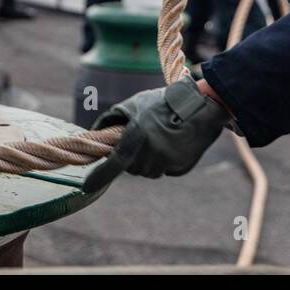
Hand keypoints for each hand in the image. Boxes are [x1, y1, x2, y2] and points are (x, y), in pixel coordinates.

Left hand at [82, 78, 230, 194]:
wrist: (202, 106)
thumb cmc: (163, 102)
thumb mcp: (135, 104)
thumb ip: (114, 119)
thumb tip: (95, 134)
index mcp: (139, 134)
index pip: (115, 162)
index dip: (100, 176)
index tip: (87, 187)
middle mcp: (153, 150)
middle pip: (133, 168)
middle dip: (134, 158)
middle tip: (144, 140)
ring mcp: (167, 161)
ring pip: (149, 171)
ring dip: (150, 161)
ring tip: (161, 139)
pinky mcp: (180, 167)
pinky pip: (165, 170)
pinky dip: (165, 161)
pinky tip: (173, 144)